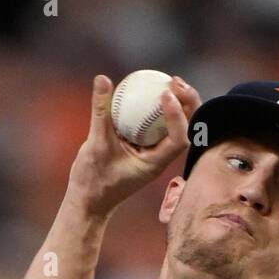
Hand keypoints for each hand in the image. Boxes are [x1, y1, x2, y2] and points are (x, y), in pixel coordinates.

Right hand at [67, 73, 201, 218]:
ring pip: (176, 126)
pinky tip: (150, 90)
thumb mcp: (94, 143)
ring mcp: (155, 152)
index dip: (178, 115)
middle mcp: (161, 157)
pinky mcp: (145, 147)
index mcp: (156, 163)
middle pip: (187, 129)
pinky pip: (158, 125)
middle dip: (188, 103)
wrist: (89, 200)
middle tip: (174, 80)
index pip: (179, 138)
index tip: (165, 94)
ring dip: (179, 103)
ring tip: (169, 80)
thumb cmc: (93, 180)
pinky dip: (159, 108)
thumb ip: (100, 112)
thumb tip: (102, 78)